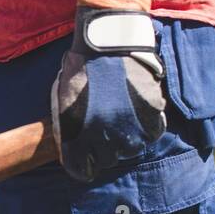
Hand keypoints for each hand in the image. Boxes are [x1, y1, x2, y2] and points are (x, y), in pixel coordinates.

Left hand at [50, 6, 167, 181]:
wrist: (107, 43)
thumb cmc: (81, 71)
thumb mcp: (62, 103)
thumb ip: (66, 131)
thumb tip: (70, 153)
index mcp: (76, 135)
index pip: (81, 170)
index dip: (83, 164)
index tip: (87, 158)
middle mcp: (103, 136)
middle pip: (108, 160)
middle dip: (105, 149)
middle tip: (106, 129)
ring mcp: (130, 126)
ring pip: (132, 148)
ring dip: (128, 138)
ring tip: (122, 117)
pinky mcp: (152, 114)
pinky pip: (152, 132)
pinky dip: (147, 124)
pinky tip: (137, 109)